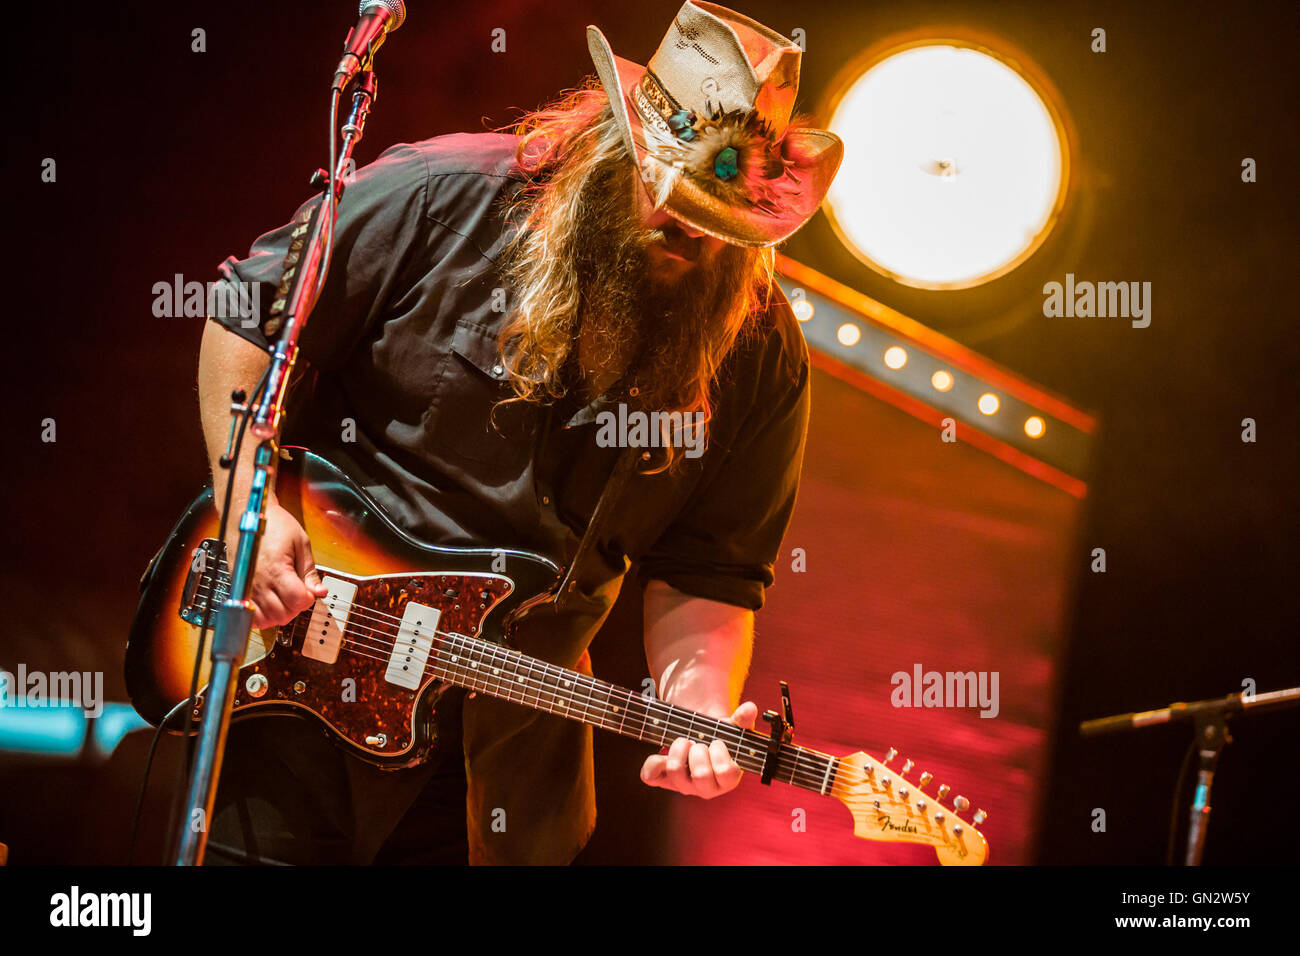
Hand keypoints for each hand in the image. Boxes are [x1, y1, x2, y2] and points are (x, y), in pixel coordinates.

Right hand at [227, 501, 329, 628]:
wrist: (247, 515)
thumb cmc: (274, 525)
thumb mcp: (301, 543)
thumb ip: (309, 572)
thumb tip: (320, 592)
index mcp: (277, 569)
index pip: (297, 600)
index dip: (308, 599)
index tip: (309, 590)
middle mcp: (259, 582)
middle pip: (282, 614)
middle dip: (296, 608)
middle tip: (299, 594)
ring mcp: (246, 587)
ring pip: (266, 618)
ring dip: (280, 614)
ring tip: (285, 599)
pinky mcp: (238, 588)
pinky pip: (249, 615)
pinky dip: (262, 617)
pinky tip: (270, 605)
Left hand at [639, 701, 758, 798]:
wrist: (698, 736)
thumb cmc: (719, 736)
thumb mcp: (733, 728)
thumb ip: (743, 719)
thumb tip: (749, 708)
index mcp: (727, 780)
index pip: (726, 774)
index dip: (720, 754)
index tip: (717, 742)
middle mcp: (705, 787)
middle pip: (701, 774)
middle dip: (699, 750)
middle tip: (699, 742)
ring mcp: (683, 785)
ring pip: (676, 772)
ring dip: (678, 749)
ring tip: (684, 741)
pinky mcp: (663, 779)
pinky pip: (651, 776)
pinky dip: (653, 762)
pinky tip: (662, 752)